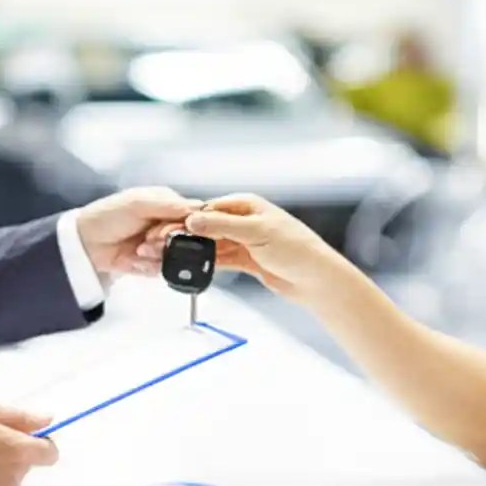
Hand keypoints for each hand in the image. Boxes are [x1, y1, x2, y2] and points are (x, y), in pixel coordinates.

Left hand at [75, 187, 203, 275]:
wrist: (85, 243)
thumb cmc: (108, 215)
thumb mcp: (137, 202)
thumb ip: (169, 204)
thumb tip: (201, 208)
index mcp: (169, 206)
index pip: (195, 217)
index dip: (187, 226)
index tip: (168, 229)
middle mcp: (170, 226)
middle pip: (189, 240)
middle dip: (168, 242)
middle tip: (148, 239)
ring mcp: (163, 247)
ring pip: (178, 258)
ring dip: (157, 256)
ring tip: (138, 251)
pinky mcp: (154, 265)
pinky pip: (163, 271)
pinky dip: (148, 267)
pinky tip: (133, 260)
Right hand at [180, 194, 349, 301]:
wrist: (316, 280)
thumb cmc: (297, 250)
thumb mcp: (256, 232)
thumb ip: (223, 225)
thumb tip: (193, 219)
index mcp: (248, 205)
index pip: (210, 207)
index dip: (190, 218)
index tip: (172, 228)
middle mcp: (245, 220)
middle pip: (209, 226)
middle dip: (190, 235)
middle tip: (169, 244)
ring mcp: (246, 241)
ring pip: (214, 243)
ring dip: (198, 250)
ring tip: (178, 257)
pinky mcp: (247, 260)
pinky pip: (222, 259)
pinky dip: (211, 263)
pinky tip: (197, 267)